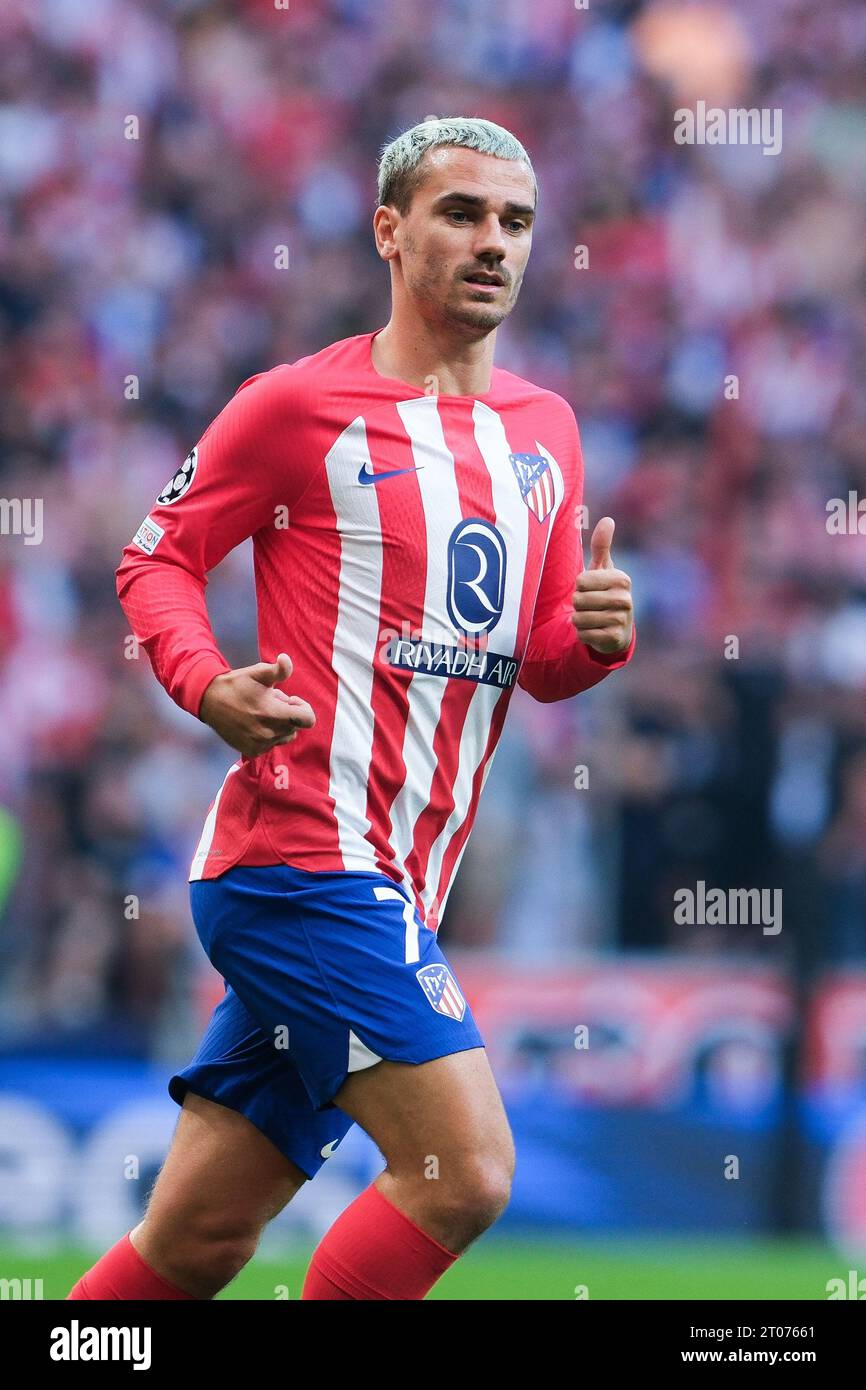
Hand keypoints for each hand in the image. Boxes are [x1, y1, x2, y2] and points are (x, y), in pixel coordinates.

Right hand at [199, 652, 315, 757]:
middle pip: (295, 727)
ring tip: (262, 712)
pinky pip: (271, 744)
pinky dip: (268, 734)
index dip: (303, 707)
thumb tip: (286, 659)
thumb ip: (279, 669)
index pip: (308, 719)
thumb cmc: (237, 684)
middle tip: (269, 702)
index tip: (290, 700)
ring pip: (285, 737)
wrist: (209, 701)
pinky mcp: (252, 751)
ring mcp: (260, 745)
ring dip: (280, 725)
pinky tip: (255, 722)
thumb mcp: (259, 672)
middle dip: (287, 713)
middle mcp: (269, 734)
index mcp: (275, 714)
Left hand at [572, 516, 633, 654]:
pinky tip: (593, 631)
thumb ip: (602, 546)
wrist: (617, 629)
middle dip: (578, 604)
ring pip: (579, 618)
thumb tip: (607, 519)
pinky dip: (583, 634)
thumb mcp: (603, 569)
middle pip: (579, 600)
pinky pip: (584, 634)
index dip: (580, 586)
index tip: (591, 589)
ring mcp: (622, 620)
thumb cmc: (605, 593)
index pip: (581, 580)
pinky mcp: (614, 638)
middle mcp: (625, 599)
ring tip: (591, 618)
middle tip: (590, 606)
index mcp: (621, 579)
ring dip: (579, 620)